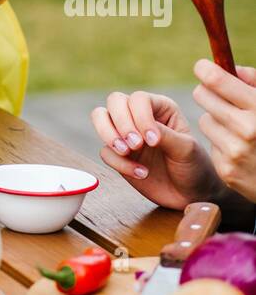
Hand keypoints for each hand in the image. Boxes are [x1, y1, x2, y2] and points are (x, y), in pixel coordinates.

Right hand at [91, 90, 222, 209]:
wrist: (192, 195)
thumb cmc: (195, 167)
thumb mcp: (187, 150)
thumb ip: (166, 136)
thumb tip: (143, 131)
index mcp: (160, 108)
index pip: (139, 99)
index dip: (141, 116)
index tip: (153, 141)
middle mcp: (140, 116)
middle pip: (114, 101)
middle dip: (121, 122)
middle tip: (136, 145)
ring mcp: (126, 134)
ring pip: (100, 117)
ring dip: (108, 134)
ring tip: (125, 151)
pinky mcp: (118, 155)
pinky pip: (105, 151)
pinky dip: (118, 163)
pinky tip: (141, 173)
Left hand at [193, 60, 255, 203]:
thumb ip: (254, 81)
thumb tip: (231, 68)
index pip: (216, 80)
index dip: (205, 69)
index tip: (203, 67)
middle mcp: (246, 130)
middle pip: (202, 96)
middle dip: (208, 92)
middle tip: (217, 94)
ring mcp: (235, 153)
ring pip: (204, 120)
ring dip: (216, 120)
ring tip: (237, 127)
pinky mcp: (227, 171)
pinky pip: (211, 145)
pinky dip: (221, 144)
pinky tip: (240, 149)